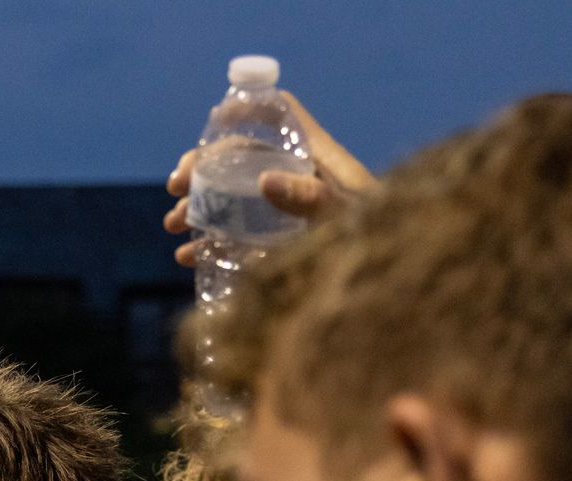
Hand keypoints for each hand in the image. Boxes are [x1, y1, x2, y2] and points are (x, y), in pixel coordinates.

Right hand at [163, 91, 378, 267]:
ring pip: (232, 198)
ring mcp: (287, 212)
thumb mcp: (349, 215)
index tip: (217, 118)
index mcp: (318, 156)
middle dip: (202, 168)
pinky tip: (188, 256)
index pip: (282, 115)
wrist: (398, 280)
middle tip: (175, 188)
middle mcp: (298, 177)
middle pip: (241, 157)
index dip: (250, 108)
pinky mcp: (281, 245)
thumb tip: (265, 180)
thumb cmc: (385, 239)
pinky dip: (210, 244)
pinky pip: (238, 238)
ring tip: (173, 224)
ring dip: (198, 208)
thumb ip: (313, 198)